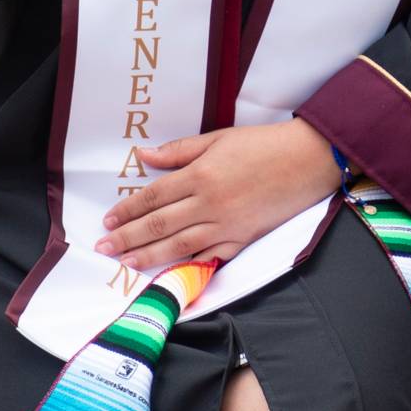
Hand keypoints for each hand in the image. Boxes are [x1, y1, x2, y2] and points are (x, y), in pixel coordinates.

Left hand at [98, 121, 344, 273]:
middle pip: (158, 224)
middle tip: (103, 247)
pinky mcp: (241, 239)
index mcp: (200, 175)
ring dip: (148, 256)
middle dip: (127, 237)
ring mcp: (225, 225)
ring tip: (125, 263)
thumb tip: (145, 156)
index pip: (153, 197)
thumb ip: (180, 150)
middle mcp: (208, 203)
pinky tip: (168, 272)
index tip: (108, 220)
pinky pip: (207, 256)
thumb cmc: (263, 144)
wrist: (307, 160)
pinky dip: (186, 265)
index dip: (128, 210)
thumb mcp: (219, 138)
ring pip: (178, 245)